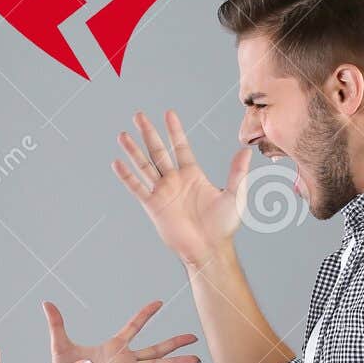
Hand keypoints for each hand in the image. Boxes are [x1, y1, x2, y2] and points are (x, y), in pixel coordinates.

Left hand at [44, 298, 199, 362]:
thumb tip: (46, 303)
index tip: (159, 302)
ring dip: (175, 362)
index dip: (146, 315)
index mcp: (113, 347)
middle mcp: (124, 360)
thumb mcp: (59, 343)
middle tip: (194, 338)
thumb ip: (56, 323)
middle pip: (156, 349)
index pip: (134, 326)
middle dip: (175, 343)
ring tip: (196, 359)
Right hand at [113, 109, 251, 267]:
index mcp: (193, 174)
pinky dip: (127, 176)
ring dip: (133, 150)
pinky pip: (137, 188)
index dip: (174, 130)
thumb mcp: (234, 195)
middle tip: (139, 115)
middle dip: (149, 133)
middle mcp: (175, 180)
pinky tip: (117, 163)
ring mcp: (163, 192)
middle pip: (158, 151)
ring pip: (144, 166)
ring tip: (123, 134)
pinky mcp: (153, 206)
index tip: (168, 113)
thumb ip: (237, 172)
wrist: (209, 249)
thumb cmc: (223, 226)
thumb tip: (246, 151)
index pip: (181, 146)